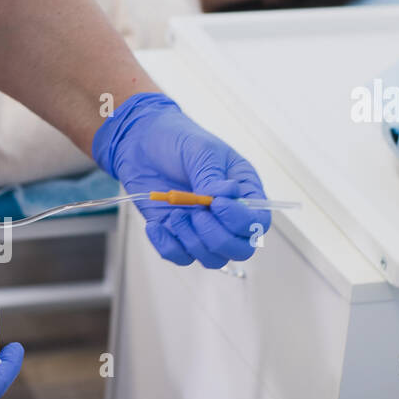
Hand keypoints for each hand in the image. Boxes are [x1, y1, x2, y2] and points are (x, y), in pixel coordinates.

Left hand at [93, 92, 270, 268]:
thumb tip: (226, 196)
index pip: (258, 222)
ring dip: (191, 241)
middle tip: (195, 214)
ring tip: (174, 213)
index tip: (216, 205)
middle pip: (240, 249)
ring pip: (211, 258)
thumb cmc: (177, 140)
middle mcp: (227, 215)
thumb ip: (212, 176)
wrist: (140, 143)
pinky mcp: (178, 235)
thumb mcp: (199, 150)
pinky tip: (155, 225)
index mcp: (243, 190)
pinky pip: (180, 257)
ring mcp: (203, 228)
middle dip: (217, 238)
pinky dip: (167, 246)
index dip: (241, 222)